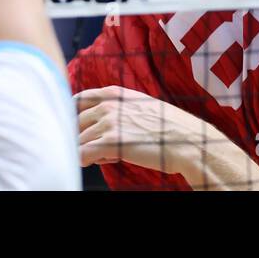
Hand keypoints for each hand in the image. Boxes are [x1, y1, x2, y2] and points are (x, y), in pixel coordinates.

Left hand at [76, 86, 221, 176]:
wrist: (187, 141)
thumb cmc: (169, 128)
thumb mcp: (141, 106)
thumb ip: (119, 110)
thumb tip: (101, 124)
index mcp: (115, 94)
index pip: (78, 100)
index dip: (71, 114)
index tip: (73, 127)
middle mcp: (108, 105)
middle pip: (74, 122)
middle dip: (78, 137)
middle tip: (92, 147)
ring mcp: (109, 122)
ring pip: (77, 139)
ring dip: (85, 150)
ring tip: (103, 156)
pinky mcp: (111, 142)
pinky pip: (82, 153)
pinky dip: (82, 160)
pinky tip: (91, 163)